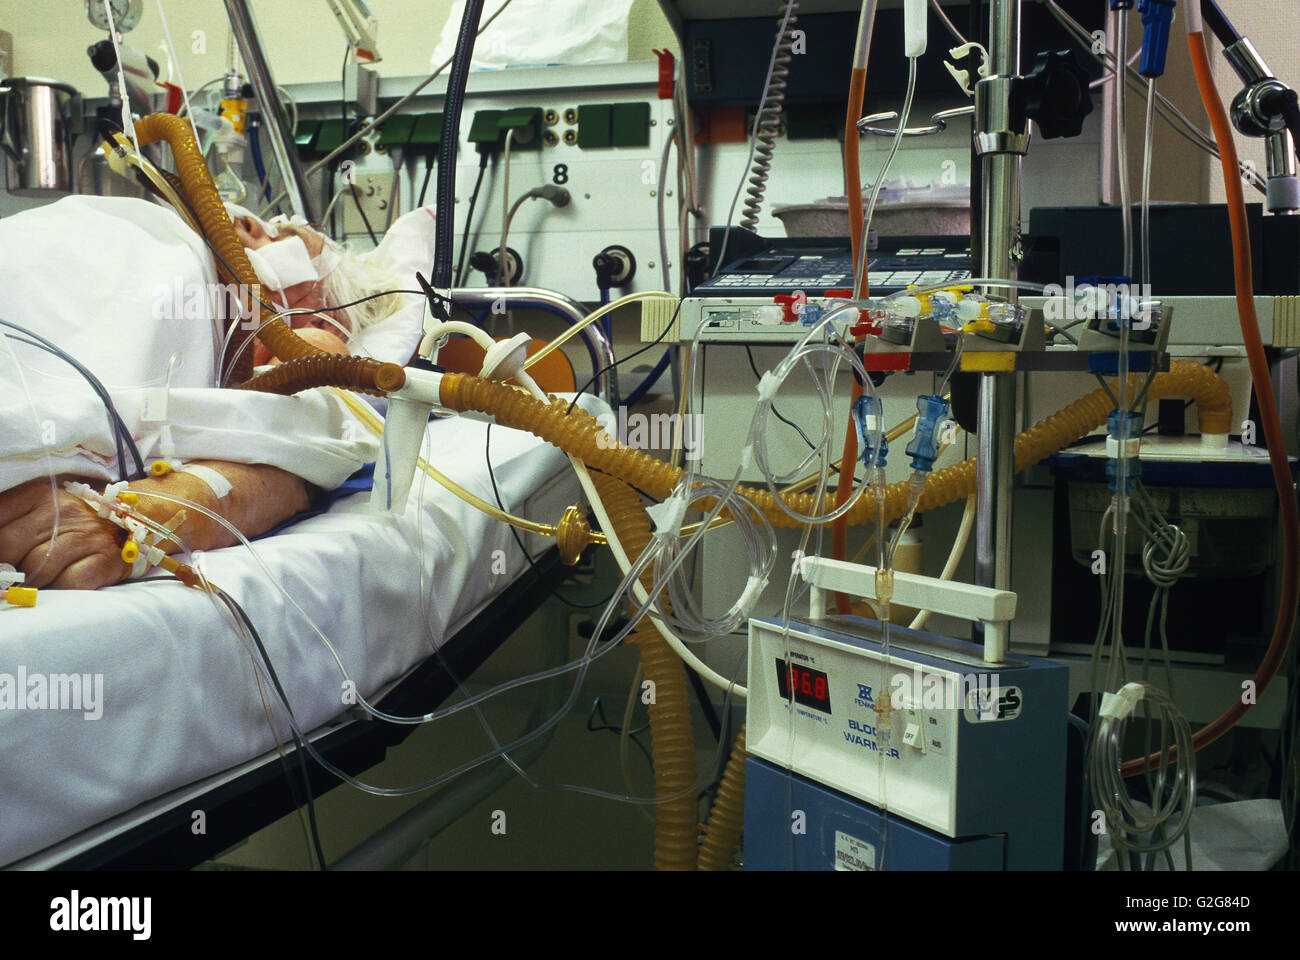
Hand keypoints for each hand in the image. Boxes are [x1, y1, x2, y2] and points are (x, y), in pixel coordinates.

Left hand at [0, 479, 127, 589]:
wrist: (126, 526)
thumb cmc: (68, 525)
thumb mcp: (35, 513)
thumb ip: (8, 528)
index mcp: (38, 494)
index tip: (0, 561)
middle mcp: (63, 510)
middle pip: (10, 548)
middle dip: (7, 567)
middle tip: (13, 574)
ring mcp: (87, 535)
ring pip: (37, 569)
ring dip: (33, 582)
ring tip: (39, 579)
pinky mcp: (105, 560)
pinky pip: (68, 584)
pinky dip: (59, 589)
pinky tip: (61, 582)